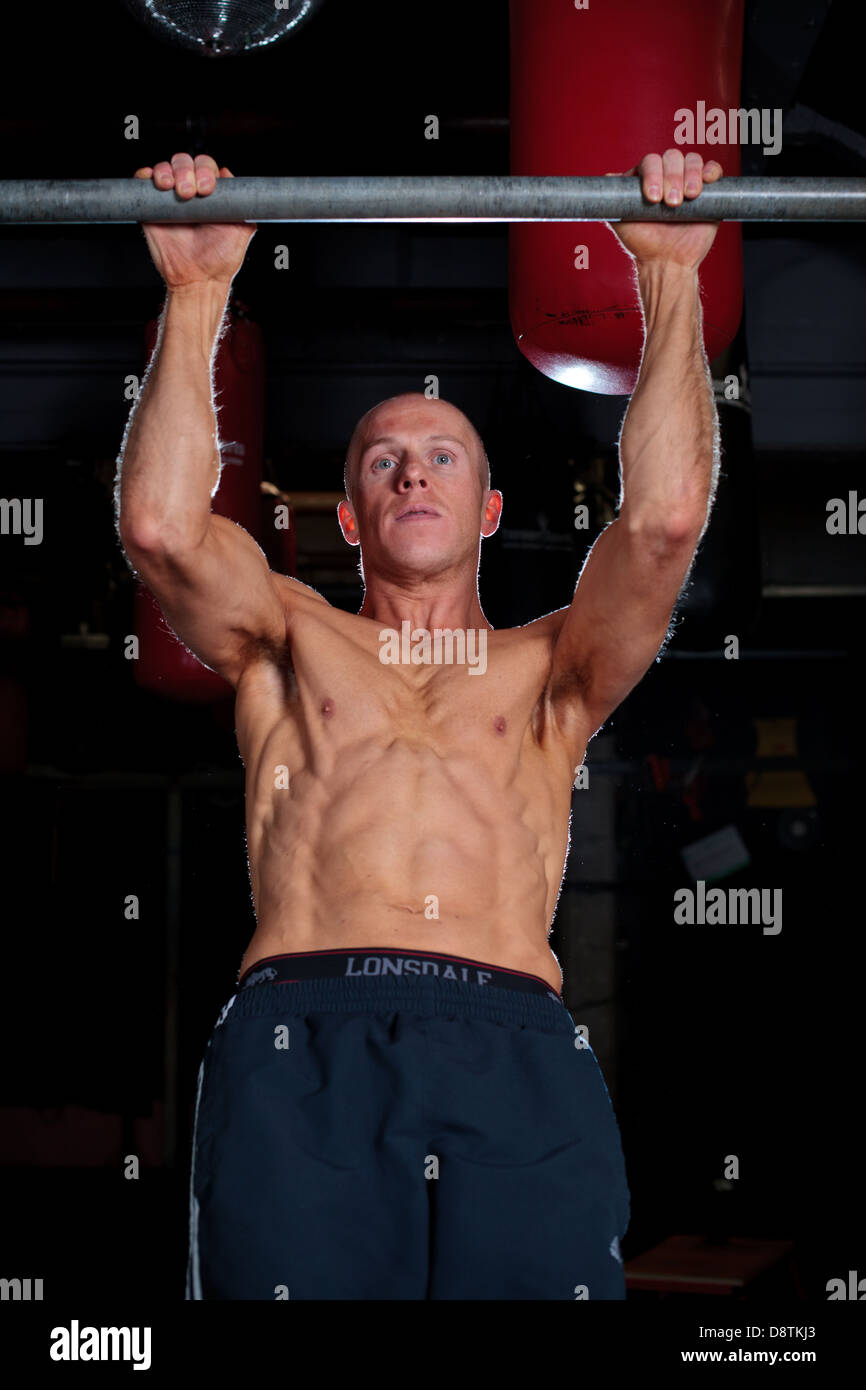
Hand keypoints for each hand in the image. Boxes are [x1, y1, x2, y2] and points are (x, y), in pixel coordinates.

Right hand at [133, 153, 255, 291]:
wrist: (198, 280)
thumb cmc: (221, 259)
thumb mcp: (243, 230)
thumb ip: (243, 204)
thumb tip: (230, 176)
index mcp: (211, 194)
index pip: (206, 166)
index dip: (206, 170)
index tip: (208, 189)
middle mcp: (190, 192)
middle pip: (184, 162)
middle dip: (186, 170)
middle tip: (189, 193)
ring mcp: (169, 199)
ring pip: (165, 167)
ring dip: (167, 171)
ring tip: (173, 190)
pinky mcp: (150, 207)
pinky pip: (142, 181)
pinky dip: (144, 174)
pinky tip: (153, 181)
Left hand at [606, 150, 722, 270]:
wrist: (667, 263)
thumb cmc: (644, 244)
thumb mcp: (621, 223)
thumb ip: (612, 201)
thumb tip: (607, 178)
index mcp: (647, 179)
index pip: (650, 161)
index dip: (652, 174)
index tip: (652, 198)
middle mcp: (668, 176)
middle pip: (672, 157)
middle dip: (672, 177)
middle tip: (671, 204)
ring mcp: (688, 181)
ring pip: (692, 160)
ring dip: (690, 175)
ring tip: (688, 198)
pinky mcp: (709, 190)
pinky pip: (713, 169)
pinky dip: (711, 170)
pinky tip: (707, 181)